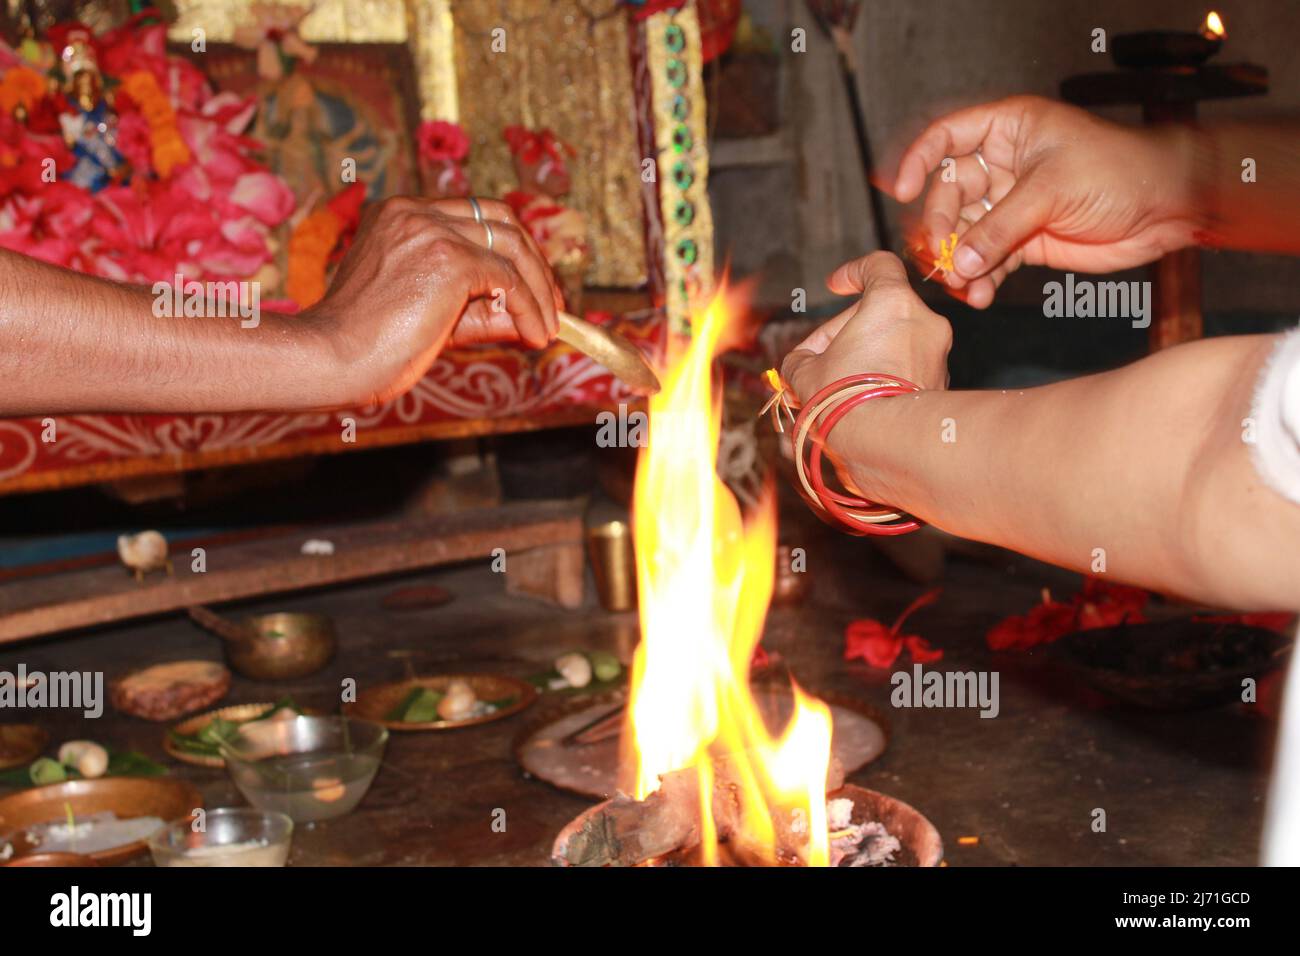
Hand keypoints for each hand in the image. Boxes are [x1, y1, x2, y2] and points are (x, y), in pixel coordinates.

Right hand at [307, 196, 562, 404]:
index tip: (530, 287)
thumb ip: (478, 310)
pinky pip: (509, 279)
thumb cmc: (365, 346)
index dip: (510, 250)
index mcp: (398, 214)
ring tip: (548, 326)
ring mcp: (431, 231)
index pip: (473, 217)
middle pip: (500, 218)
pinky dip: (530, 307)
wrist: (328, 360)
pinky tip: (536, 335)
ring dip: (539, 289)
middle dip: (535, 261)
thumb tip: (531, 318)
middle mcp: (414, 212)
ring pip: (512, 246)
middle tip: (553, 304)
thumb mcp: (429, 317)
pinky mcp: (449, 259)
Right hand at [781, 252, 950, 405]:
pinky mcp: (941, 385)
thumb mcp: (806, 372)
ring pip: (894, 344)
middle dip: (845, 334)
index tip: (836, 286)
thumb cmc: (845, 396)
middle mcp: (924, 322)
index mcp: (892, 303)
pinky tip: (858, 403)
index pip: (879, 265)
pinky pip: (907, 370)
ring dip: (864, 358)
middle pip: (881, 313)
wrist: (886, 443)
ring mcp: (938, 355)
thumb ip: (802, 358)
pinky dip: (884, 379)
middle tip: (815, 361)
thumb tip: (801, 364)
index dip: (853, 272)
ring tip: (833, 389)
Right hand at [895, 96, 1197, 307]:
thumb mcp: (1052, 191)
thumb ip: (1001, 227)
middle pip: (947, 196)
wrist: (1166, 208)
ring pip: (963, 234)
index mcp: (1007, 131)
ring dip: (958, 261)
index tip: (902, 193)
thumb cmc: (1119, 172)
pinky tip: (980, 296)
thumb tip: (958, 261)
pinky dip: (980, 280)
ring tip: (963, 286)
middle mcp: (1002, 166)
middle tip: (947, 258)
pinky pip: (987, 260)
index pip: (945, 138)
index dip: (918, 162)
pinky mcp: (1023, 241)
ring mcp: (1011, 205)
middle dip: (942, 230)